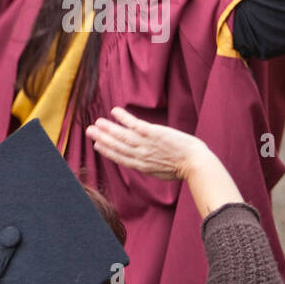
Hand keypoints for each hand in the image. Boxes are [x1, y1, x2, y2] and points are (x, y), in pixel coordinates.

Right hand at [85, 107, 208, 180]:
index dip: (107, 151)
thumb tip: (144, 163)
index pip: (120, 158)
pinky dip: (123, 118)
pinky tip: (114, 111)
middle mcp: (140, 155)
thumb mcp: (162, 171)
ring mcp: (145, 144)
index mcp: (142, 166)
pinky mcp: (152, 133)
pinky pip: (133, 124)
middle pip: (117, 146)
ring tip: (96, 122)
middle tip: (89, 131)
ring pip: (121, 136)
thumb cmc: (183, 167)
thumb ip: (150, 165)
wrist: (195, 163)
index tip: (97, 145)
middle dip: (102, 138)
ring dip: (107, 129)